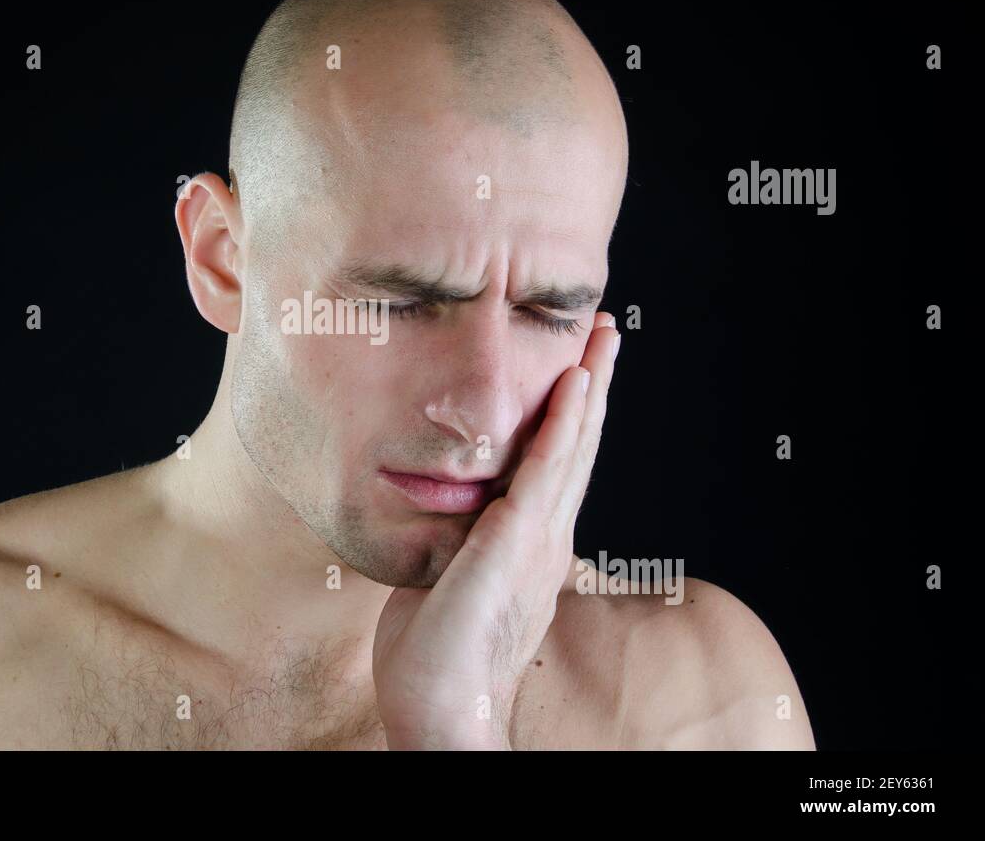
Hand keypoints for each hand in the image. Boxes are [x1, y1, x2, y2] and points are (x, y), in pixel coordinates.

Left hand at [372, 311, 619, 748]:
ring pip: (572, 448)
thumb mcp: (448, 580)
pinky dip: (564, 424)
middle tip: (607, 332)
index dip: (571, 415)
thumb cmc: (433, 657)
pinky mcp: (516, 542)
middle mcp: (545, 537)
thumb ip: (457, 542)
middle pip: (577, 447)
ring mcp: (537, 539)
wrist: (439, 709)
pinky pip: (545, 471)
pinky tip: (575, 382)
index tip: (578, 367)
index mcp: (529, 546)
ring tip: (604, 336)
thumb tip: (446, 510)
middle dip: (593, 386)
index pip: (556, 466)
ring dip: (590, 388)